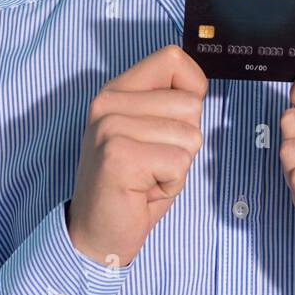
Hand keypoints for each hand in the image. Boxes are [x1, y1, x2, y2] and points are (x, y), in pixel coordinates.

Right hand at [66, 45, 207, 266]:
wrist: (96, 235)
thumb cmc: (132, 186)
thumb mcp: (149, 134)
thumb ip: (167, 105)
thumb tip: (198, 90)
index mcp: (116, 91)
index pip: (171, 58)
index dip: (191, 88)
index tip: (176, 120)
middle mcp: (108, 103)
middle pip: (190, 103)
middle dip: (185, 141)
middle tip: (153, 163)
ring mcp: (110, 127)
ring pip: (190, 135)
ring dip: (178, 166)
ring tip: (148, 177)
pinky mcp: (118, 155)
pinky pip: (179, 162)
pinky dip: (172, 184)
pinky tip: (144, 191)